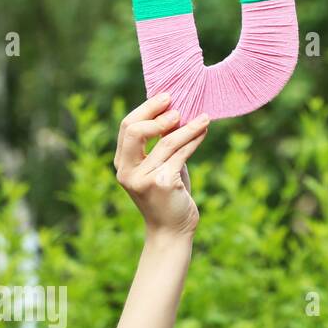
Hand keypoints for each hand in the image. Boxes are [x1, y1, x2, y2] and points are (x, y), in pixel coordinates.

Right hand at [113, 93, 209, 237]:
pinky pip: (181, 154)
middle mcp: (127, 170)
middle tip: (179, 107)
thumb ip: (163, 145)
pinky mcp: (162, 184)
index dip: (146, 109)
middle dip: (157, 114)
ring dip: (188, 127)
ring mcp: (143, 178)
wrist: (172, 230)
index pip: (127, 127)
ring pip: (166, 142)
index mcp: (123, 163)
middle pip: (135, 130)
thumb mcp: (162, 167)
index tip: (167, 97)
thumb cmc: (169, 196)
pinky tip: (204, 131)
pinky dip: (195, 139)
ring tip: (204, 117)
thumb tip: (178, 113)